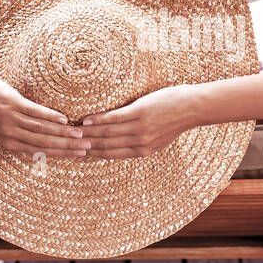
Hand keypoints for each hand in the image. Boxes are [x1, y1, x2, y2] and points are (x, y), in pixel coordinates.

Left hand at [0, 71, 90, 156]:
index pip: (42, 151)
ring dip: (63, 132)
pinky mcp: (12, 104)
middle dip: (68, 146)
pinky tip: (63, 118)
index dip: (63, 153)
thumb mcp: (4, 128)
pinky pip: (34, 112)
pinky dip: (50, 116)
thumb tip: (47, 137)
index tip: (81, 154)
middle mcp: (12, 135)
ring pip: (42, 129)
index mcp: (11, 144)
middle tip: (87, 147)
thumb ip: (24, 134)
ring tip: (80, 134)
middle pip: (45, 143)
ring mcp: (12, 119)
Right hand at [81, 84, 199, 157]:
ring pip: (107, 133)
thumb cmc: (178, 119)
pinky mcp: (140, 113)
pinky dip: (98, 120)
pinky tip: (86, 120)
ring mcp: (139, 128)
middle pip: (106, 145)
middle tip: (68, 141)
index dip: (93, 154)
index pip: (112, 154)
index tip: (78, 151)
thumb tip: (128, 142)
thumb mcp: (160, 138)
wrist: (194, 107)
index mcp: (143, 150)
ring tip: (72, 130)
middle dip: (86, 144)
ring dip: (88, 132)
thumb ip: (143, 142)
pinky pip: (115, 118)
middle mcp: (139, 143)